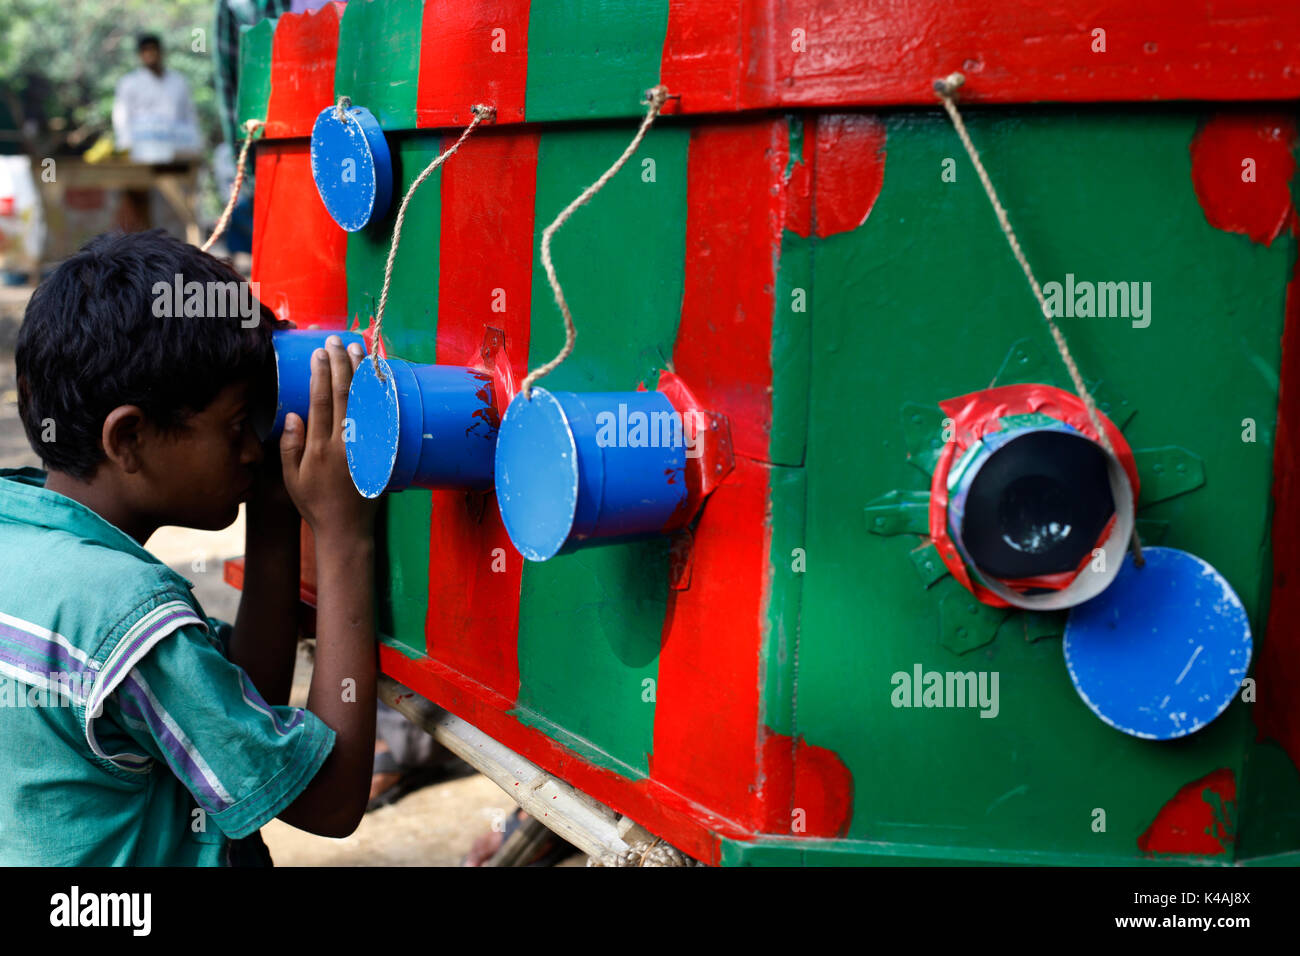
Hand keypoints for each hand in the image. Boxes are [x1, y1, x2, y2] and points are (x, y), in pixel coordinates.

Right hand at [278, 336, 375, 541]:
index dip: (320, 374)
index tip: (318, 352)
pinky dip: (381, 395)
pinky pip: (383, 418)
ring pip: (366, 402)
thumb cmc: (315, 504)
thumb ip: (290, 446)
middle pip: (344, 395)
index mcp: (319, 449)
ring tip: (358, 349)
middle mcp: (344, 445)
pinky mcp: (381, 454)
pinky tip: (378, 378)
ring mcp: (366, 448)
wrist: (347, 530)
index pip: (320, 402)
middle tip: (336, 341)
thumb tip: (293, 415)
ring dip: (362, 373)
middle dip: (340, 364)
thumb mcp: (291, 479)